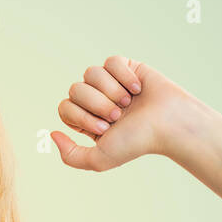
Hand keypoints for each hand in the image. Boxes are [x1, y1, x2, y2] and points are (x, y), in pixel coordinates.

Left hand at [51, 56, 193, 171]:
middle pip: (75, 89)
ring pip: (91, 72)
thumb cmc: (137, 142)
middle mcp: (96, 100)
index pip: (65, 108)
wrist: (169, 124)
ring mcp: (110, 82)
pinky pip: (111, 61)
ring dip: (111, 89)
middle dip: (97, 103)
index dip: (82, 116)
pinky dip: (124, 76)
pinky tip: (138, 89)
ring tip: (129, 102)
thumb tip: (52, 133)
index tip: (106, 127)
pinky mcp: (126, 67)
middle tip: (119, 116)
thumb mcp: (99, 159)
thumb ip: (71, 156)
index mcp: (86, 120)